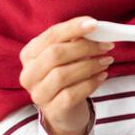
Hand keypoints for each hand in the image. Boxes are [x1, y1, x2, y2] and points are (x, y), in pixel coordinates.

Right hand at [19, 16, 114, 134]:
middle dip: (85, 47)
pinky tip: (102, 76)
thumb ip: (74, 41)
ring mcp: (38, 94)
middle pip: (55, 54)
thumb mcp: (66, 56)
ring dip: (89, 65)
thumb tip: (93, 28)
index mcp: (29, 54)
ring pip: (62, 74)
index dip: (72, 28)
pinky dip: (90, 83)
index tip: (94, 24)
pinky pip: (71, 94)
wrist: (64, 111)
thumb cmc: (66, 76)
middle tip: (106, 46)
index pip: (50, 35)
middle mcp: (28, 74)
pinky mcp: (52, 110)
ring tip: (106, 61)